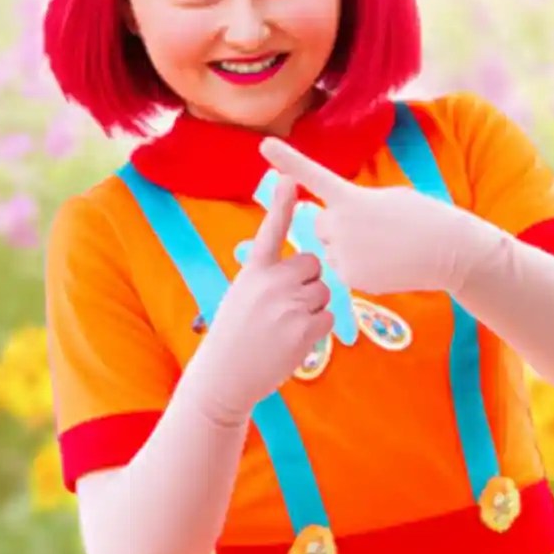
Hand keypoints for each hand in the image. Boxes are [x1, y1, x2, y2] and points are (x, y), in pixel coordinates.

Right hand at [182, 178, 334, 426]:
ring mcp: (288, 305)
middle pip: (313, 264)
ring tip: (286, 327)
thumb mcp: (241, 295)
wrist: (224, 376)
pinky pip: (328, 316)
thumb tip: (306, 268)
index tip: (288, 176)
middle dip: (309, 281)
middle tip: (288, 306)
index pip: (271, 230)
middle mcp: (271, 283)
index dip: (280, 202)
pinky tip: (294, 340)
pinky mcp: (304, 329)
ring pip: (323, 292)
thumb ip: (269, 277)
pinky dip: (318, 329)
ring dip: (313, 307)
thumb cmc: (235, 336)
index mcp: (253, 271)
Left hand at [259, 137, 497, 294]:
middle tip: (373, 229)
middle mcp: (341, 225)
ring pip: (333, 249)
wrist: (448, 250)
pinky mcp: (351, 278)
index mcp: (351, 198)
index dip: (288, 159)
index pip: (313, 176)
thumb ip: (357, 204)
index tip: (263, 145)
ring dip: (350, 247)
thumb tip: (341, 220)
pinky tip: (386, 264)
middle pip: (322, 223)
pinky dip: (360, 267)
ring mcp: (344, 253)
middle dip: (339, 225)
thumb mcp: (389, 198)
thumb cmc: (424, 217)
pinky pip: (344, 270)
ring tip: (385, 247)